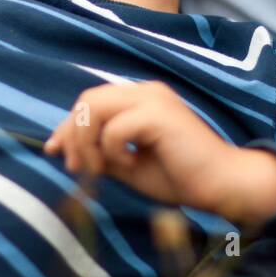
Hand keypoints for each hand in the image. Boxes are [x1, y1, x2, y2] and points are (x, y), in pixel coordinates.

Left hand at [43, 81, 275, 223]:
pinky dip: (112, 149)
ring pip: (95, 107)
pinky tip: (130, 164)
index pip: (91, 101)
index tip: (53, 151)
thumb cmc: (180, 176)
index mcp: (140, 99)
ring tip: (100, 169)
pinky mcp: (159, 114)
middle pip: (88, 99)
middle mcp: (145, 91)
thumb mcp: (129, 166)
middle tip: (75, 168)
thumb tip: (64, 151)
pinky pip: (115, 128)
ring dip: (87, 142)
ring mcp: (153, 99)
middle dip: (72, 134)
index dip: (68, 126)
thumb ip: (101, 153)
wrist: (222, 185)